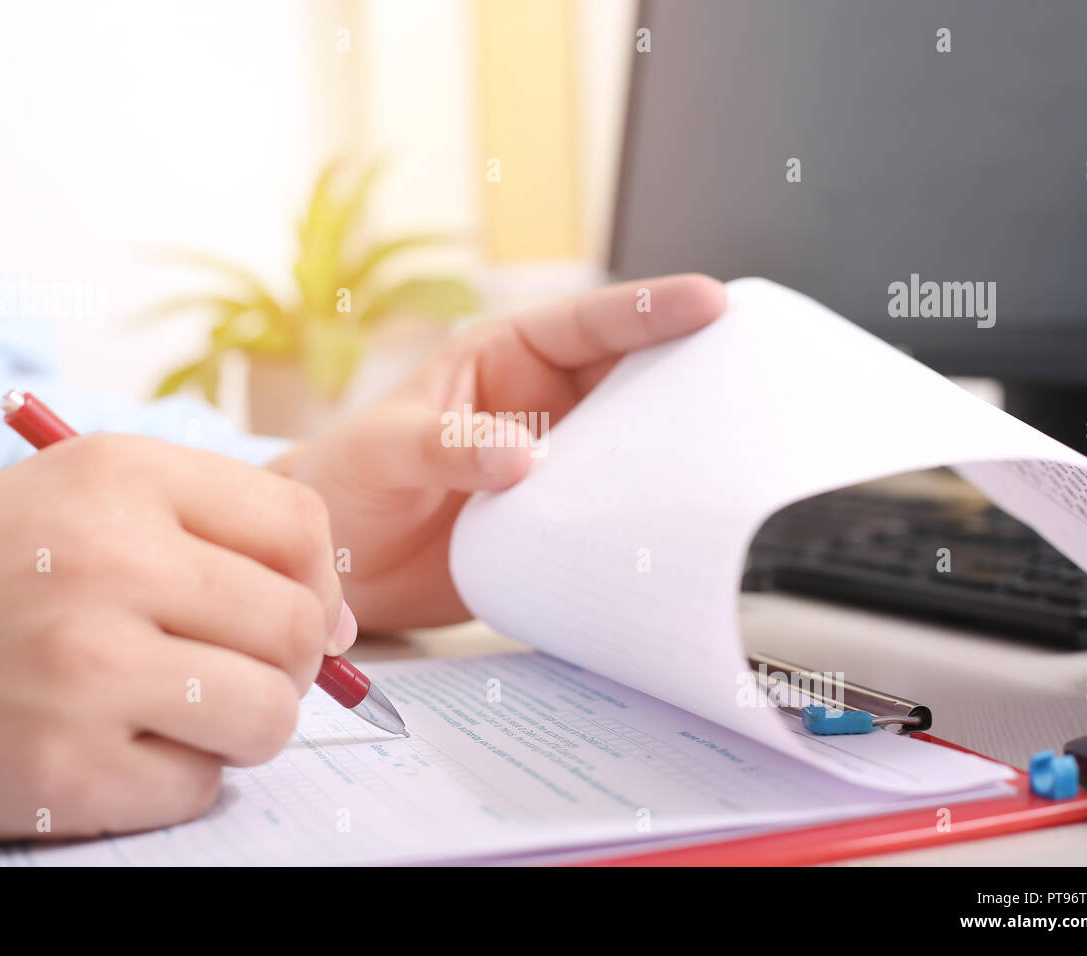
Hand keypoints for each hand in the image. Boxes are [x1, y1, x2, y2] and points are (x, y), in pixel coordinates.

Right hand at [0, 433, 353, 842]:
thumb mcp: (94, 496)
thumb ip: (225, 530)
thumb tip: (342, 620)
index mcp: (122, 478)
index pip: (300, 526)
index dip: (322, 580)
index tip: (303, 612)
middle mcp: (107, 564)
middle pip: (298, 627)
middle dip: (291, 662)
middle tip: (243, 669)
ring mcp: (85, 671)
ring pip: (269, 716)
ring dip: (246, 725)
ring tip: (188, 712)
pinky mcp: (65, 769)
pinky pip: (200, 788)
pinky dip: (181, 777)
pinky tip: (125, 748)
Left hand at [271, 274, 726, 629]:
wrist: (333, 567)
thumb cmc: (344, 481)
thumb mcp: (386, 450)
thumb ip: (448, 447)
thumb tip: (523, 457)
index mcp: (503, 360)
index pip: (586, 323)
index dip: (649, 310)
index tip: (708, 303)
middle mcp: (539, 407)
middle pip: (630, 378)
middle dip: (689, 370)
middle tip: (753, 371)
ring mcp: (554, 466)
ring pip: (633, 445)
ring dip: (676, 448)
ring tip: (739, 450)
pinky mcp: (554, 523)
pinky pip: (612, 512)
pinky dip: (646, 515)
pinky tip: (680, 524)